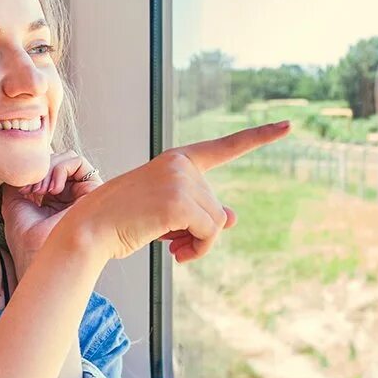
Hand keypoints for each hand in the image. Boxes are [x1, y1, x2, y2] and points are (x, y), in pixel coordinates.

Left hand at [1, 151, 101, 278]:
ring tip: (40, 190)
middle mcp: (70, 197)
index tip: (21, 188)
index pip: (48, 169)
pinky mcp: (94, 191)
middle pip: (58, 161)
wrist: (38, 259)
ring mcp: (82, 194)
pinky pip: (78, 162)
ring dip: (48, 168)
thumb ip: (20, 180)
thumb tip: (22, 161)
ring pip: (67, 159)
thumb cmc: (27, 242)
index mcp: (54, 200)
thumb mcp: (15, 203)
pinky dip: (60, 167)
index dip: (32, 172)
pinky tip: (52, 188)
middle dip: (40, 169)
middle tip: (30, 189)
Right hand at [57, 120, 287, 262]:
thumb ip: (200, 212)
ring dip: (198, 244)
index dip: (259, 136)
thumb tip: (232, 218)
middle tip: (171, 243)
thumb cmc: (123, 224)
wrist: (89, 231)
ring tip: (171, 248)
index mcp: (177, 161)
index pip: (224, 148)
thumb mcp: (166, 215)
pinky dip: (197, 250)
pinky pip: (209, 234)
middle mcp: (181, 164)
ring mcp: (181, 180)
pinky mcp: (180, 202)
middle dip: (200, 232)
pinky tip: (173, 252)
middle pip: (216, 207)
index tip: (288, 125)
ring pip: (216, 224)